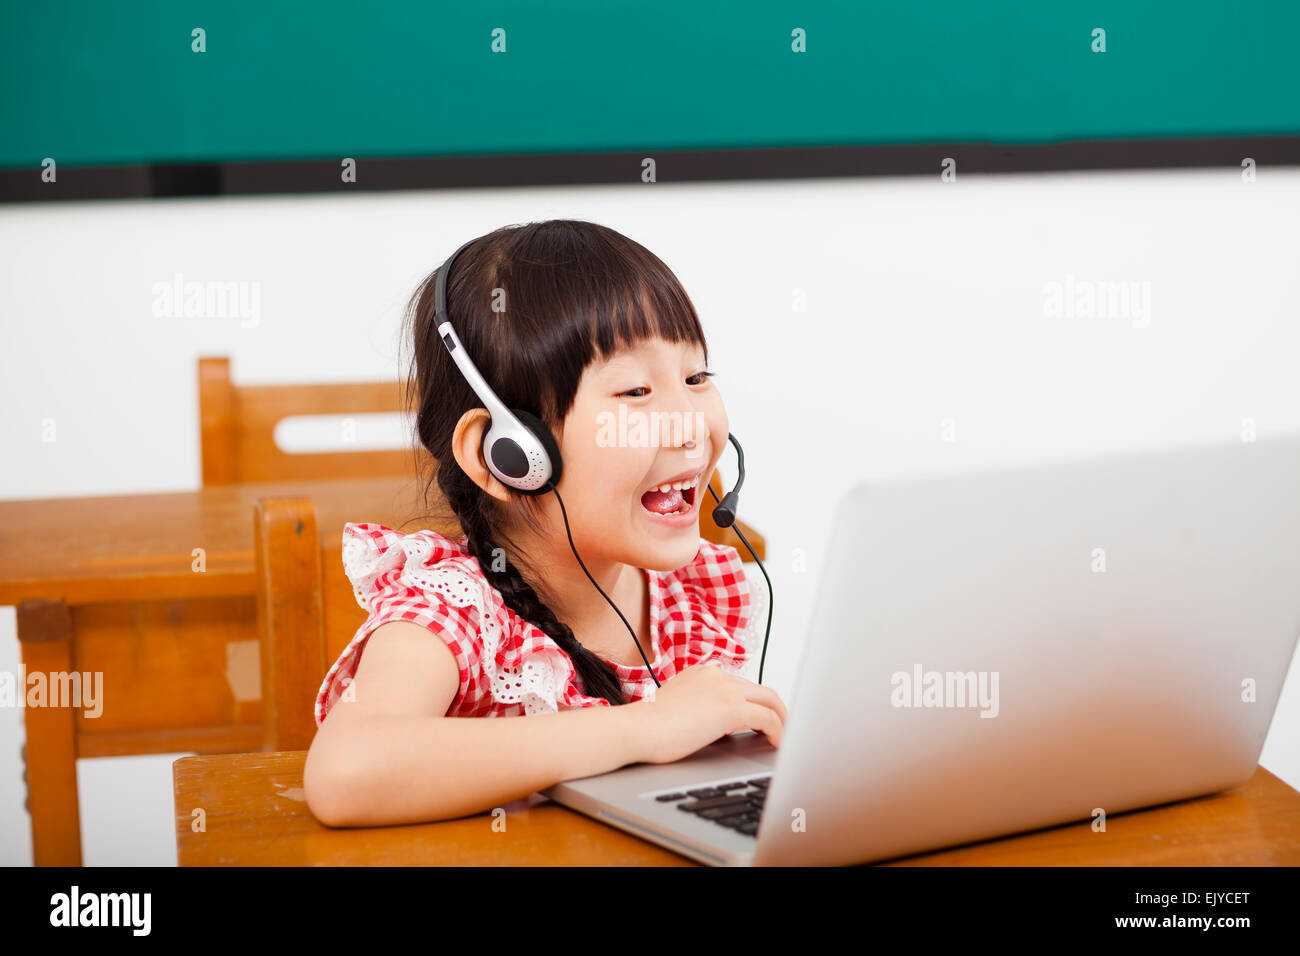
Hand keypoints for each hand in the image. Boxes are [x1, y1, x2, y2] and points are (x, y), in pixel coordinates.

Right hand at [630, 663, 787, 764]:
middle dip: (777, 709)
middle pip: (762, 689)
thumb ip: (700, 707)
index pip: (742, 684)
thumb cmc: (648, 727)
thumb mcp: (678, 706)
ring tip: (783, 738)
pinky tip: (775, 744)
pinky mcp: (730, 709)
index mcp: (703, 673)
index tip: (762, 719)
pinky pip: (767, 718)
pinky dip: (777, 731)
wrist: (636, 730)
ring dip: (781, 720)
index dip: (756, 703)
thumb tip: (719, 725)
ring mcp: (725, 690)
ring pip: (770, 700)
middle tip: (783, 728)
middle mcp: (717, 675)